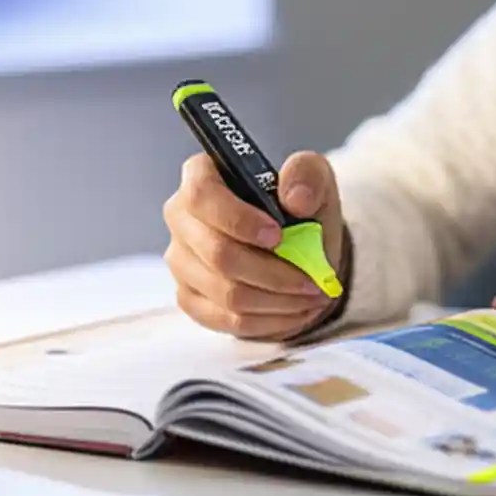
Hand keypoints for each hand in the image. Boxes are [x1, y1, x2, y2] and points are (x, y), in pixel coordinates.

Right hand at [163, 150, 346, 340]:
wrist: (300, 245)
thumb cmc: (300, 207)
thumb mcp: (314, 178)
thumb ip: (307, 175)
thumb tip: (296, 198)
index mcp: (201, 175)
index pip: (202, 196)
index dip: (238, 219)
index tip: (278, 236)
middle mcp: (181, 217)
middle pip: (218, 254)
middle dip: (274, 273)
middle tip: (313, 280)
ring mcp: (181, 260)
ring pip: (226, 293)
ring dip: (277, 300)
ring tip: (312, 295)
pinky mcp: (189, 297)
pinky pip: (226, 319)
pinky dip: (269, 320)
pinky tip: (295, 311)